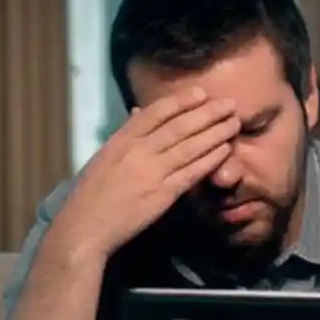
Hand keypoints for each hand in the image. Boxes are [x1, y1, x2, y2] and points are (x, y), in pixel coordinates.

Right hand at [51, 87, 239, 258]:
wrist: (85, 226)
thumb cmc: (91, 193)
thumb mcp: (104, 156)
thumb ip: (125, 134)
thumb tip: (140, 112)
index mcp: (120, 140)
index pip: (155, 113)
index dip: (180, 101)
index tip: (200, 93)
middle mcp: (138, 151)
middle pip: (178, 127)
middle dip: (206, 113)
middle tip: (229, 103)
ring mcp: (152, 172)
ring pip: (189, 147)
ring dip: (215, 134)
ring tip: (234, 123)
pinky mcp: (163, 194)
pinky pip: (191, 173)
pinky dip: (209, 160)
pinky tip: (225, 151)